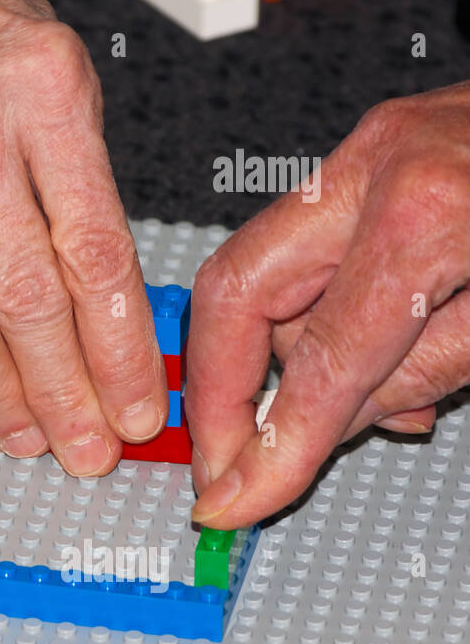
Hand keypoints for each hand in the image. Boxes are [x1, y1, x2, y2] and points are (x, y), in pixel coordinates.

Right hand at [0, 0, 167, 474]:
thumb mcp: (48, 57)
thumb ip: (68, 173)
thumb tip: (92, 288)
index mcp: (45, 86)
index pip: (94, 251)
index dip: (118, 345)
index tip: (135, 400)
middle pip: (29, 295)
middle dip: (65, 388)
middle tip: (87, 445)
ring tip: (27, 433)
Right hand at [189, 82, 469, 527]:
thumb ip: (420, 377)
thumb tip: (322, 428)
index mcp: (426, 212)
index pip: (319, 360)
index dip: (270, 444)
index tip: (236, 493)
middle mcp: (377, 166)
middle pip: (235, 291)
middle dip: (217, 386)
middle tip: (222, 455)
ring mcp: (371, 149)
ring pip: (272, 277)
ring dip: (297, 353)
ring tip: (376, 399)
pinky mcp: (379, 152)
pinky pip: (309, 248)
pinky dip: (329, 311)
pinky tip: (387, 346)